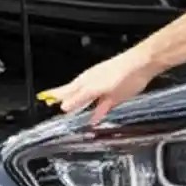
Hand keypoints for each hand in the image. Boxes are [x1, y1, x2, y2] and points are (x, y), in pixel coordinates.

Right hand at [42, 47, 160, 123]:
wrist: (141, 66)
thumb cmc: (119, 71)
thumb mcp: (95, 88)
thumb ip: (80, 98)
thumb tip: (64, 106)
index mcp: (84, 82)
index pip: (64, 91)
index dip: (54, 96)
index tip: (44, 100)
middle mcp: (91, 86)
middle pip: (74, 97)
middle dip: (66, 103)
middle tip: (56, 108)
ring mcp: (102, 91)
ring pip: (87, 103)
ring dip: (80, 110)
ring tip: (73, 117)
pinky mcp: (114, 97)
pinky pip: (101, 108)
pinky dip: (97, 114)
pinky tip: (94, 120)